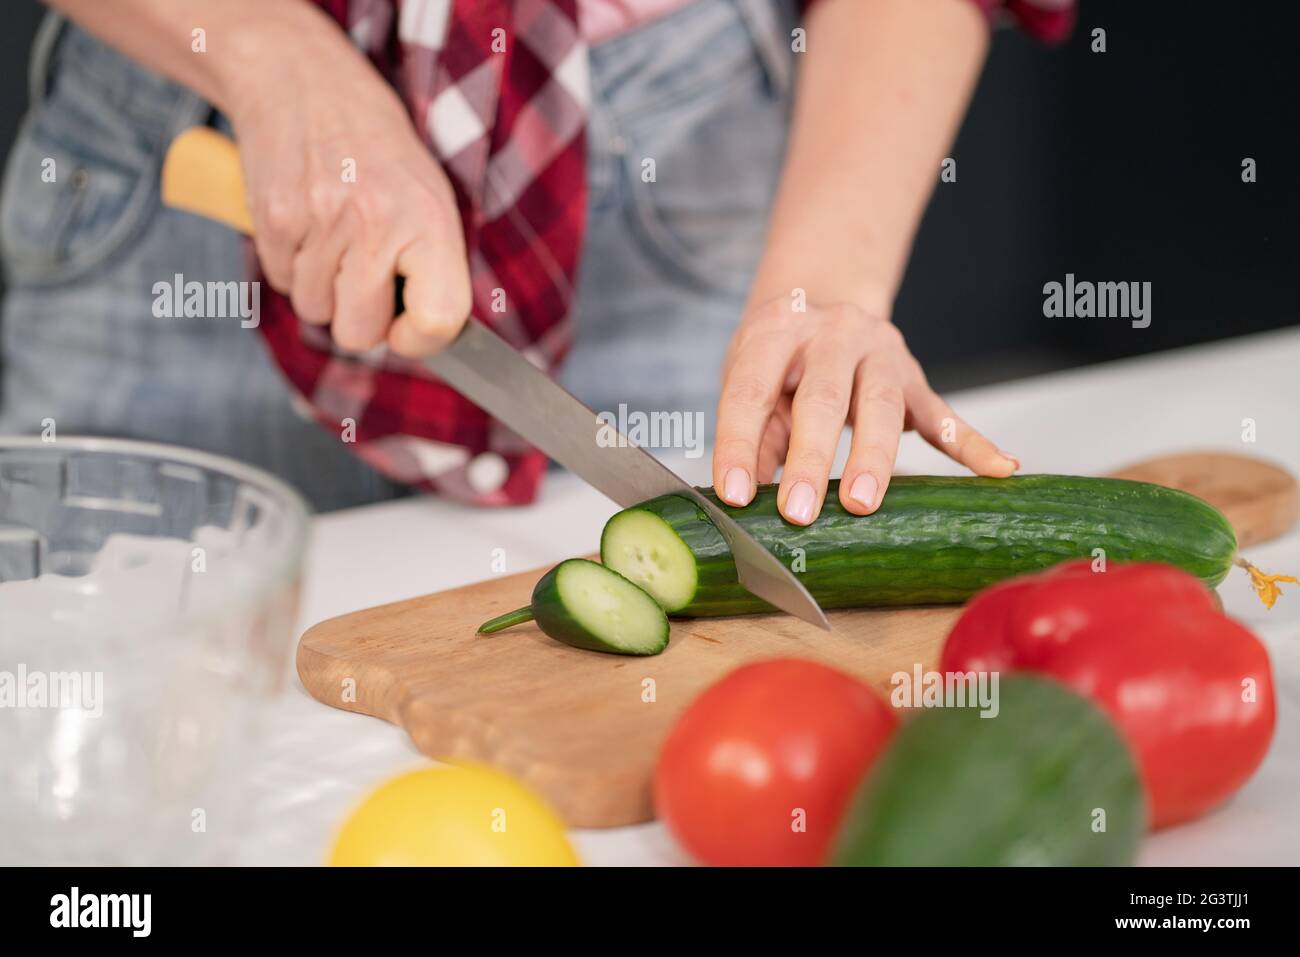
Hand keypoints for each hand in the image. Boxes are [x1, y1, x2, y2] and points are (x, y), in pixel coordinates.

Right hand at [219, 4, 470, 355]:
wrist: (298, 78)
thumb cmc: (375, 151)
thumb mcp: (427, 196)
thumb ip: (433, 267)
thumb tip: (431, 339)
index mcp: (429, 221)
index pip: (438, 320)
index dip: (421, 339)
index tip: (408, 325)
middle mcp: (376, 224)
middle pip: (359, 334)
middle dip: (360, 315)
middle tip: (364, 272)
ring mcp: (320, 223)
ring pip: (315, 311)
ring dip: (323, 287)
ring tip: (334, 235)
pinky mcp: (273, 220)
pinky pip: (283, 283)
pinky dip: (292, 264)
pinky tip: (305, 222)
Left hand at [712, 297, 1017, 524]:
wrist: (821, 298)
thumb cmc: (777, 355)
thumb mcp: (748, 378)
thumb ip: (752, 434)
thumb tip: (745, 498)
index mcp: (776, 332)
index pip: (752, 391)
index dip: (739, 444)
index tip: (734, 496)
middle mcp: (833, 334)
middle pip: (822, 399)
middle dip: (809, 458)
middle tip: (797, 511)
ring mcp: (880, 354)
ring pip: (880, 405)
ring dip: (871, 458)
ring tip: (860, 504)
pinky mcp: (915, 378)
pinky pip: (944, 414)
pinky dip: (973, 444)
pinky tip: (1000, 468)